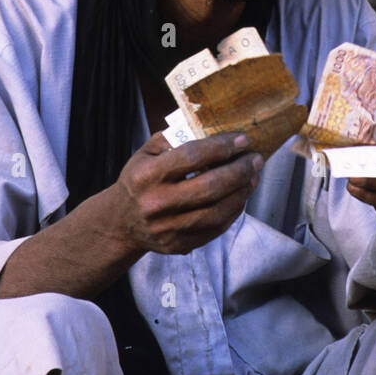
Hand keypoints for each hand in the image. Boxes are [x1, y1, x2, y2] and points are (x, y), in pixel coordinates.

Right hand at [111, 130, 263, 254]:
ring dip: (241, 192)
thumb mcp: (146, 152)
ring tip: (252, 177)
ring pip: (216, 211)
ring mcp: (167, 228)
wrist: (121, 221)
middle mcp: (156, 203)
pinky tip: (240, 196)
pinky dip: (233, 211)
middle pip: (209, 187)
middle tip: (255, 159)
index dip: (221, 147)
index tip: (242, 139)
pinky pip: (214, 228)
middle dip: (239, 171)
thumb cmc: (140, 179)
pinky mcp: (178, 245)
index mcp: (147, 175)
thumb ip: (175, 138)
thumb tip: (212, 129)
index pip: (192, 157)